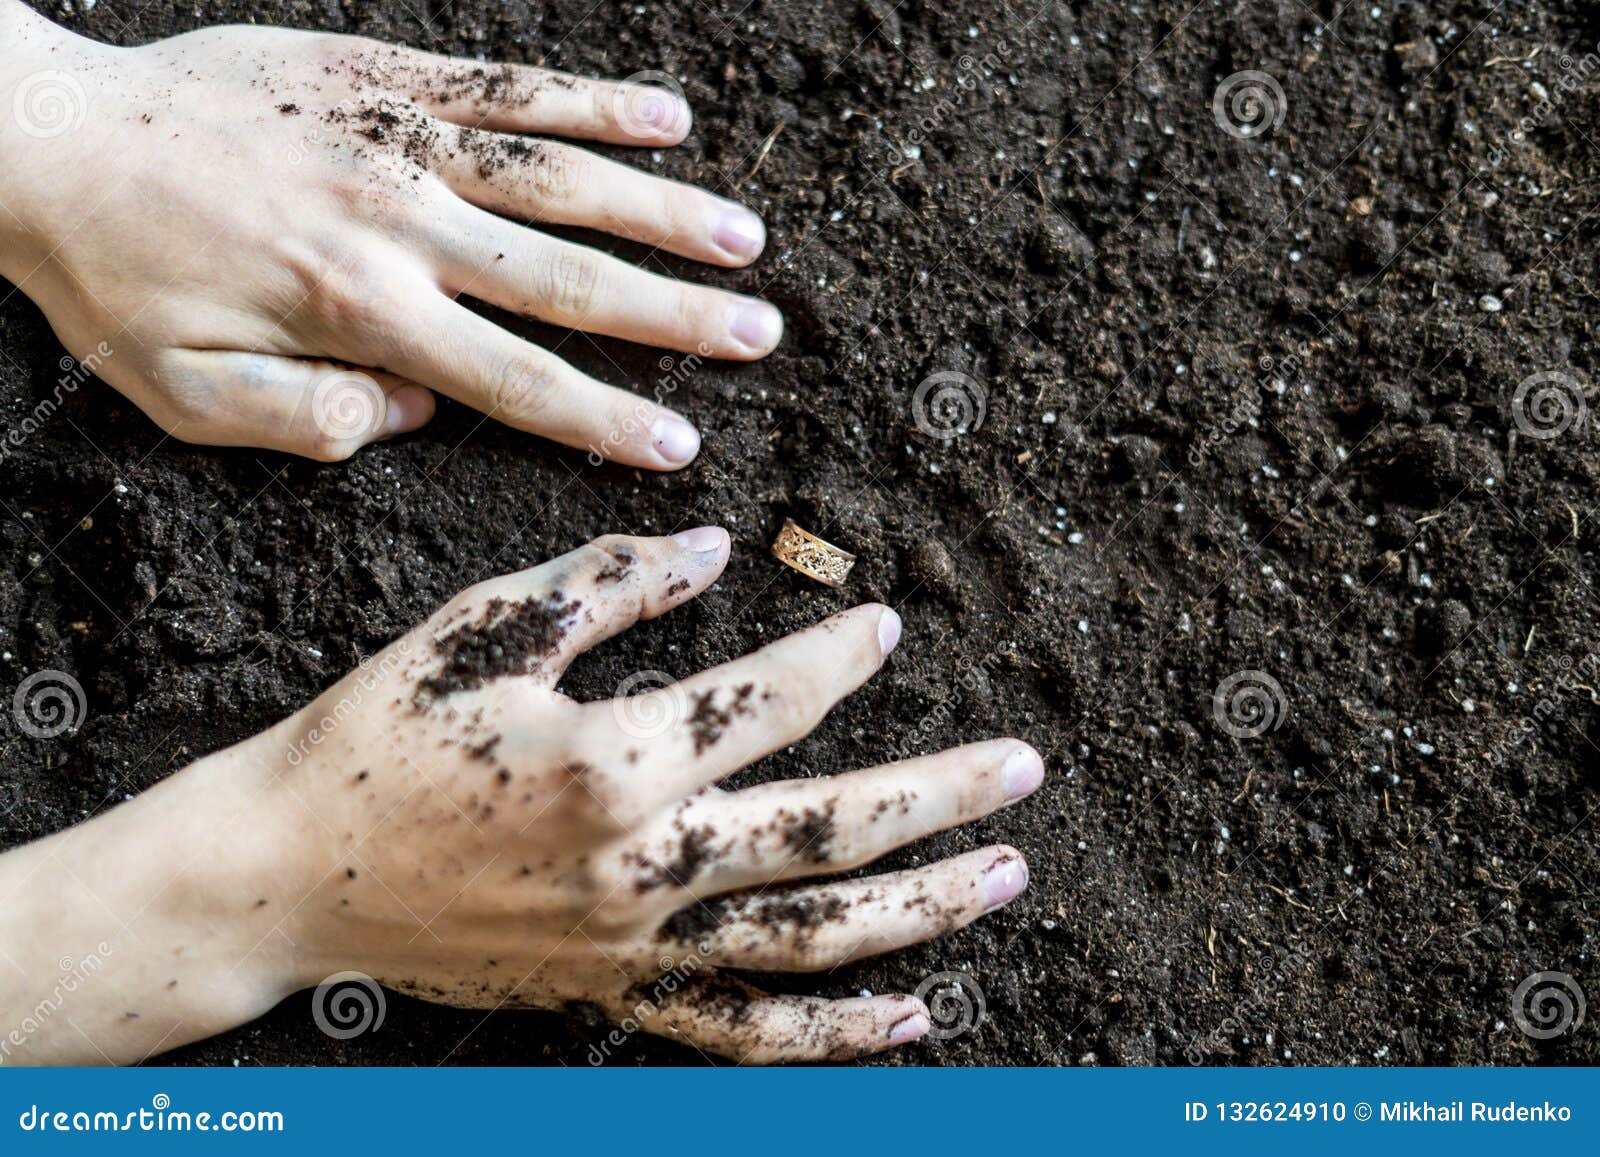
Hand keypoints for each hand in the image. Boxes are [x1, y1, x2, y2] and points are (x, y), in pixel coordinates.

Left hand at [0, 4, 778, 462]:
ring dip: (661, 212)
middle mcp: (400, 223)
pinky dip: (592, 100)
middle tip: (760, 335)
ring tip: (745, 240)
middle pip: (566, 279)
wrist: (45, 137)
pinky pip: (506, 85)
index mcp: (357, 313)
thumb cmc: (113, 279)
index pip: (512, 379)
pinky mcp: (383, 72)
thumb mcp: (185, 399)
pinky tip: (668, 114)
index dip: (605, 417)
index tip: (682, 443)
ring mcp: (399, 136)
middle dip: (673, 317)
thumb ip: (310, 423)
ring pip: (561, 177)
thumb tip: (413, 416)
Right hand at [0, 529, 1040, 1063]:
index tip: (884, 620)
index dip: (836, 656)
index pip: (765, 702)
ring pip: (810, 938)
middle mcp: (640, 865)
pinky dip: (834, 1027)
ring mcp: (634, 946)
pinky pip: (744, 1029)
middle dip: (939, 795)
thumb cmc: (377, 737)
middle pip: (826, 832)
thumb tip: (715, 547)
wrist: (288, 875)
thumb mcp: (485, 629)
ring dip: (920, 908)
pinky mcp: (614, 993)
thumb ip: (611, 583)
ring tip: (1004, 871)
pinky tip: (910, 1010)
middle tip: (1023, 765)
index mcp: (609, 762)